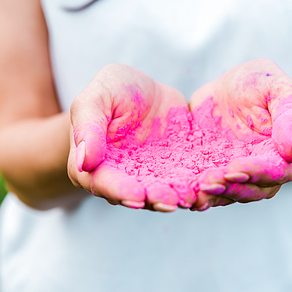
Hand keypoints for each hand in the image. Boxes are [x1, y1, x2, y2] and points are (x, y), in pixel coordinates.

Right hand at [67, 63, 191, 211]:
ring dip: (175, 197)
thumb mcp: (96, 98)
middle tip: (170, 202)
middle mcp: (121, 179)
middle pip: (135, 194)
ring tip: (190, 198)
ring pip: (161, 192)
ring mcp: (149, 177)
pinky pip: (184, 181)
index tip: (136, 195)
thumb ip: (88, 127)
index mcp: (93, 166)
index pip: (103, 183)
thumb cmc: (111, 90)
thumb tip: (84, 161)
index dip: (119, 191)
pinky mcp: (173, 171)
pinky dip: (194, 185)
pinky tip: (207, 186)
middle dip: (153, 199)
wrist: (144, 89)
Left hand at [189, 59, 291, 209]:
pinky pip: (209, 189)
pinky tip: (183, 194)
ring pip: (230, 194)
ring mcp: (239, 176)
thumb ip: (290, 118)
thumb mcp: (278, 89)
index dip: (258, 173)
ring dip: (213, 195)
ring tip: (194, 189)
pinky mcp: (216, 175)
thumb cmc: (261, 84)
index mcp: (286, 154)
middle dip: (230, 187)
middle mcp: (266, 173)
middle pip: (252, 189)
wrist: (230, 89)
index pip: (278, 172)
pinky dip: (197, 193)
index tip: (235, 169)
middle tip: (208, 181)